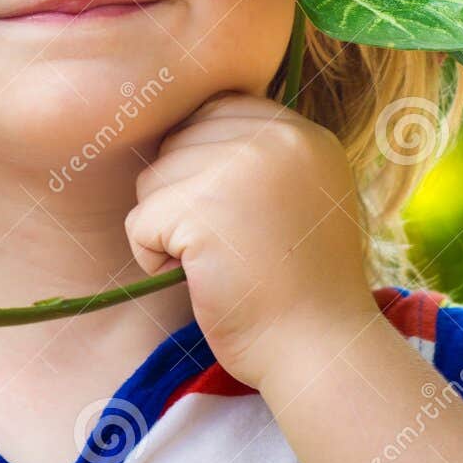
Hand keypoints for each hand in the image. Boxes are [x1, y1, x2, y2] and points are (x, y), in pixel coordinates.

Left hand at [124, 90, 381, 387]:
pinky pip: (139, 221)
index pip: (216, 111)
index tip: (232, 216)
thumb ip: (264, 157)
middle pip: (179, 141)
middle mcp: (276, 138)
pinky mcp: (201, 208)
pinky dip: (153, 258)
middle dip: (183, 196)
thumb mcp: (305, 197)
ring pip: (153, 178)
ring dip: (168, 229)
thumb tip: (187, 129)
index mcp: (304, 134)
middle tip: (228, 246)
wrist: (322, 350)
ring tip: (218, 263)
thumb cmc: (305, 287)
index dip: (204, 164)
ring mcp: (239, 168)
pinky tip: (199, 279)